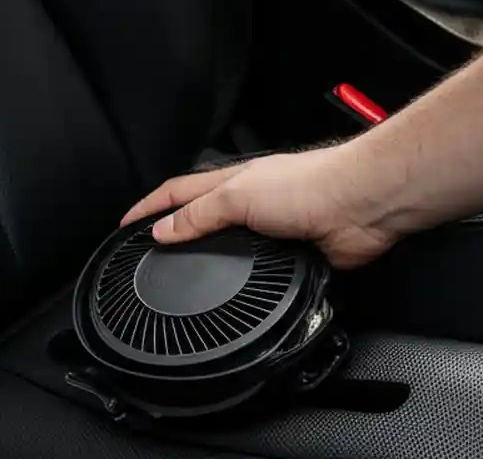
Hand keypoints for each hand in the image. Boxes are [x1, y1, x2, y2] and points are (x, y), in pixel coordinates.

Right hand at [120, 147, 399, 268]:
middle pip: (202, 222)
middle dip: (174, 235)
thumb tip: (162, 231)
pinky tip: (235, 300)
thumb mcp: (238, 195)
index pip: (179, 193)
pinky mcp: (294, 259)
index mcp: (232, 182)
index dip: (149, 208)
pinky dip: (247, 287)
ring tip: (183, 285)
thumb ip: (200, 215)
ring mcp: (272, 232)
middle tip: (146, 259)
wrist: (359, 205)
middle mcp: (250, 205)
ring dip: (210, 264)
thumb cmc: (306, 185)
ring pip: (231, 252)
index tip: (123, 225)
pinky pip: (262, 277)